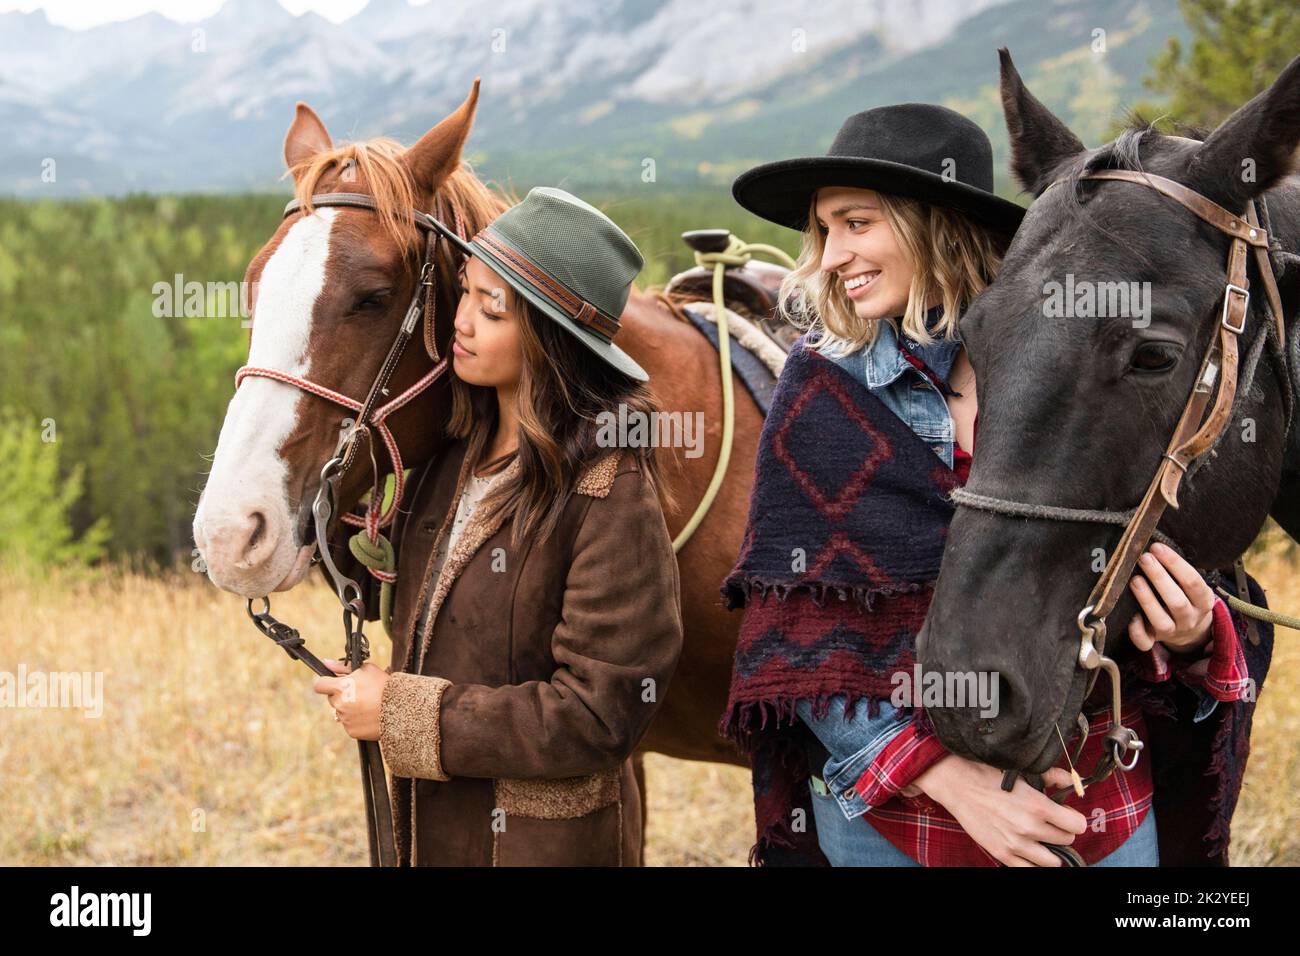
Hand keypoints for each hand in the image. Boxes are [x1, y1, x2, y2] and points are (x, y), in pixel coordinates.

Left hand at [312, 660, 388, 740]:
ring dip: (349, 708)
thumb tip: (325, 663)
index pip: (320, 685)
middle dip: (342, 695)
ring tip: (368, 705)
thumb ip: (343, 667)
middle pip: (332, 699)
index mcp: (341, 687)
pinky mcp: (351, 731)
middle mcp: (339, 704)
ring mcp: (345, 719)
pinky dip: (356, 721)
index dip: (325, 683)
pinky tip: (369, 715)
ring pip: (341, 712)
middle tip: (359, 693)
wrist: (399, 708)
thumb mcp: (366, 669)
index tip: (332, 684)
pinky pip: (349, 725)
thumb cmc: (383, 685)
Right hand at [914, 755, 1086, 865]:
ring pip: (1053, 861)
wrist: (960, 785)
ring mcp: (1016, 844)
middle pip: (1066, 840)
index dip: (1073, 818)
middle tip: (1050, 822)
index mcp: (1038, 806)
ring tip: (1040, 837)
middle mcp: (1030, 827)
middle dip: (1061, 831)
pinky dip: (1034, 861)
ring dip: (1050, 849)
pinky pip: (1030, 869)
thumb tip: (1074, 782)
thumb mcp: (1024, 773)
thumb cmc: (991, 775)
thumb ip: (1053, 777)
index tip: (1065, 813)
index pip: (1077, 825)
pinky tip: (1029, 848)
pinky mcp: (1003, 854)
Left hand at [1127, 542, 1215, 656]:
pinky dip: (1136, 630)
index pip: (1193, 583)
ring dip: (1147, 600)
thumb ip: (1178, 570)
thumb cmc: (1186, 597)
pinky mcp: (1155, 640)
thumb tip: (1154, 547)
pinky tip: (1130, 616)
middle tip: (1144, 558)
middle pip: (1177, 601)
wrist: (1191, 631)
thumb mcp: (1191, 585)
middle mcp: (1190, 618)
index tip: (1158, 548)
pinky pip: (1145, 641)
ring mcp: (1173, 631)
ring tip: (1134, 580)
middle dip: (1159, 578)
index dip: (1175, 564)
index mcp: (1203, 601)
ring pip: (1161, 621)